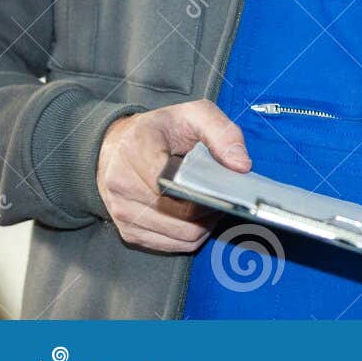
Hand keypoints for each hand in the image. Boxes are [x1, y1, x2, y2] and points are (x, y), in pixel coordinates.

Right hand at [96, 99, 250, 251]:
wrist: (119, 143)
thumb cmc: (161, 129)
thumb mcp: (195, 115)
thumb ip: (223, 134)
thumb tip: (242, 166)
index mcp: (135, 151)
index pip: (175, 188)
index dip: (204, 194)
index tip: (221, 188)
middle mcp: (122, 185)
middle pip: (179, 217)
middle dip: (208, 212)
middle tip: (222, 198)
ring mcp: (122, 211)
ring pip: (177, 236)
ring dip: (201, 226)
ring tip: (210, 206)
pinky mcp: (127, 230)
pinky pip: (167, 245)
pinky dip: (187, 236)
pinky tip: (194, 218)